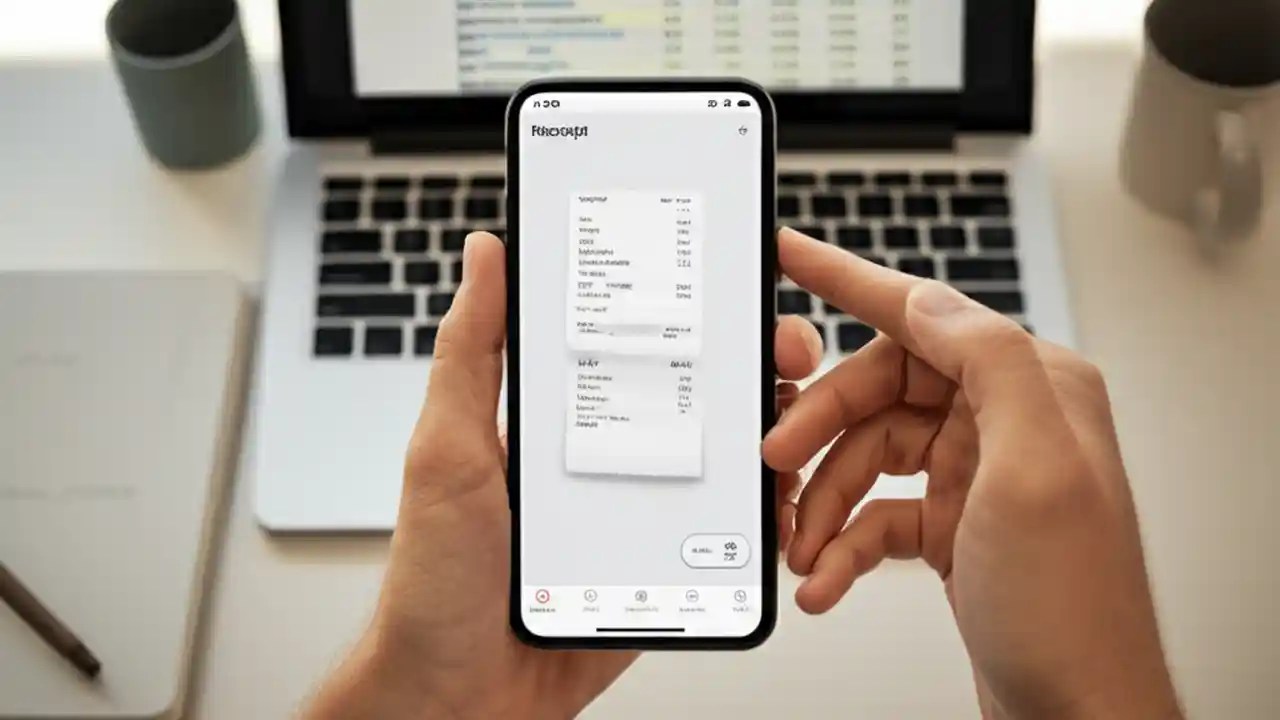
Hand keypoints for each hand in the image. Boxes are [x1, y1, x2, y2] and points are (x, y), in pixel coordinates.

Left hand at [303, 231, 821, 719]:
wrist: (457, 697)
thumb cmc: (436, 579)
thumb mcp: (447, 449)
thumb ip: (471, 352)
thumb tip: (484, 254)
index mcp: (560, 415)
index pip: (637, 340)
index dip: (695, 307)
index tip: (739, 288)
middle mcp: (607, 453)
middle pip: (700, 391)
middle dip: (757, 366)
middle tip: (785, 362)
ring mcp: (639, 509)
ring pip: (726, 459)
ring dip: (774, 440)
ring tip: (788, 443)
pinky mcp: (661, 566)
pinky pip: (726, 536)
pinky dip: (761, 520)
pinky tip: (775, 513)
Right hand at [765, 228, 1180, 719]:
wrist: (1074, 713)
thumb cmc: (1072, 611)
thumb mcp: (1034, 472)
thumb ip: (991, 365)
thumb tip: (933, 299)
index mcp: (1030, 388)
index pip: (925, 314)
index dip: (849, 280)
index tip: (793, 254)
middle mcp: (1002, 423)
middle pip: (878, 392)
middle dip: (819, 431)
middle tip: (775, 463)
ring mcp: (974, 474)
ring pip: (866, 457)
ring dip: (825, 503)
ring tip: (804, 547)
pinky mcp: (951, 523)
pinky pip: (875, 514)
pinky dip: (843, 545)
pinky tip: (827, 576)